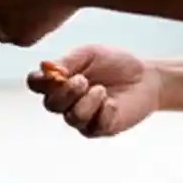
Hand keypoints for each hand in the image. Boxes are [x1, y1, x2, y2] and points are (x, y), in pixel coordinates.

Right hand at [26, 45, 161, 137]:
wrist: (146, 76)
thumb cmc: (115, 63)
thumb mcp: (90, 54)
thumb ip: (68, 61)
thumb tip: (46, 67)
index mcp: (60, 80)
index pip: (36, 84)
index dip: (39, 81)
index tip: (55, 73)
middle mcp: (67, 102)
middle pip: (50, 105)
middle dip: (65, 92)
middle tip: (83, 80)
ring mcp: (84, 118)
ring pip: (72, 118)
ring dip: (86, 103)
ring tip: (101, 90)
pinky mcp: (102, 128)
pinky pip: (94, 127)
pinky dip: (103, 112)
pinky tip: (112, 102)